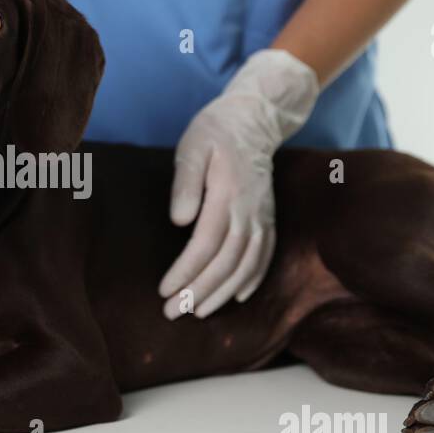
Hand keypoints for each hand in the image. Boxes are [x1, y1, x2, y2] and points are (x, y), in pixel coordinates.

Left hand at [159, 49, 318, 318]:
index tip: (164, 291)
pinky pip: (266, 256)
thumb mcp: (192, 147)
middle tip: (173, 312)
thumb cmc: (215, 132)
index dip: (186, 272)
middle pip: (226, 263)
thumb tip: (179, 220)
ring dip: (222, 293)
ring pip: (246, 265)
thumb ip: (185, 183)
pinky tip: (237, 298)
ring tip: (198, 312)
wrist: (255, 119)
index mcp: (228, 194)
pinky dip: (253, 280)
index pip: (206, 245)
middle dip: (199, 292)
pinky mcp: (269, 219)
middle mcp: (250, 211)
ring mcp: (263, 217)